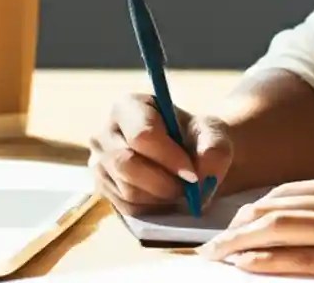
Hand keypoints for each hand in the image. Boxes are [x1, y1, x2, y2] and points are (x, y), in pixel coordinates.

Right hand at [87, 93, 233, 214]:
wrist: (187, 156)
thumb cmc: (196, 139)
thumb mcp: (213, 135)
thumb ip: (214, 149)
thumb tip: (202, 174)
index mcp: (128, 106)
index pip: (142, 134)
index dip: (169, 158)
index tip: (193, 175)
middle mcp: (104, 132)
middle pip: (127, 164)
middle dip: (164, 183)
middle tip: (190, 189)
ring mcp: (98, 161)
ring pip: (127, 190)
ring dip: (161, 197)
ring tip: (182, 189)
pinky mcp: (102, 188)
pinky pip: (126, 208)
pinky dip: (153, 208)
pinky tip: (167, 197)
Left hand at [198, 168, 313, 280]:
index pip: (295, 191)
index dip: (261, 207)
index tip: (240, 221)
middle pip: (279, 207)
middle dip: (241, 225)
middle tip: (213, 242)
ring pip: (282, 230)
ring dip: (243, 242)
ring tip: (216, 254)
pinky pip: (304, 260)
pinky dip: (269, 260)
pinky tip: (246, 264)